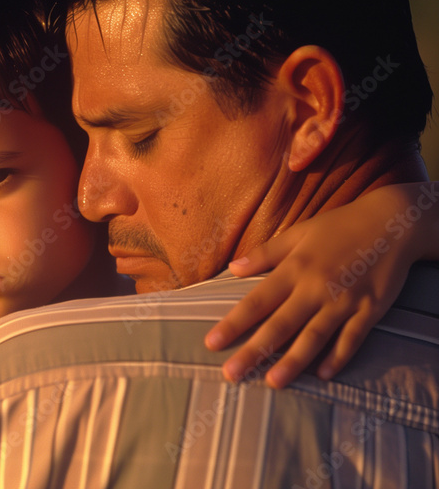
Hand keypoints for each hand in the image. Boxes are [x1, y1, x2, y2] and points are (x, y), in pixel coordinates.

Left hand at [204, 182, 436, 388]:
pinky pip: (353, 337)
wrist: (393, 222)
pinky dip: (339, 356)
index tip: (211, 343)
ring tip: (273, 382)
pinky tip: (323, 375)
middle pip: (280, 325)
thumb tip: (231, 268)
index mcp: (294, 269)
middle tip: (232, 374)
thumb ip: (264, 254)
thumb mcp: (298, 233)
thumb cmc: (339, 227)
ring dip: (293, 361)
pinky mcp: (370, 309)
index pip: (257, 301)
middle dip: (254, 351)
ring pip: (314, 336)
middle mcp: (315, 287)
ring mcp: (344, 300)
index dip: (233, 324)